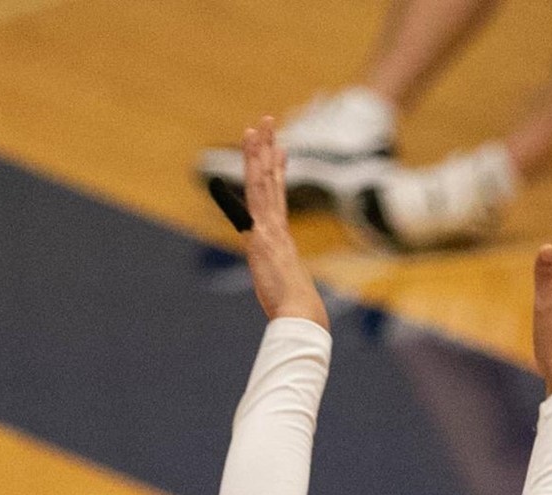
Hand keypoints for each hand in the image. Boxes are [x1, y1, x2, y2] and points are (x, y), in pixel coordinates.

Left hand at [234, 118, 328, 328]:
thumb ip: (284, 282)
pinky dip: (252, 174)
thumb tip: (289, 291)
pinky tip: (248, 154)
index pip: (278, 198)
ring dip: (259, 153)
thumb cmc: (298, 310)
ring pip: (262, 183)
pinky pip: (254, 199)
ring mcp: (270, 230)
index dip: (278, 172)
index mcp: (282, 239)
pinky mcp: (262, 236)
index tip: (279, 151)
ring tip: (257, 127)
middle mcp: (277, 228)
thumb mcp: (286, 290)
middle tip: (267, 123)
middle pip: (270, 182)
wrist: (302, 315)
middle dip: (268, 151)